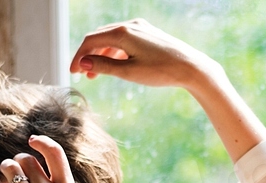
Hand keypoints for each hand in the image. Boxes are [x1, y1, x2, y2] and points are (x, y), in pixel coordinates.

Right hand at [70, 19, 213, 88]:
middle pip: (99, 36)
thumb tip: (84, 64)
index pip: (90, 41)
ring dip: (101, 53)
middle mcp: (130, 25)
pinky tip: (114, 64)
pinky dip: (115, 51)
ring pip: (112, 38)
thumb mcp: (128, 72)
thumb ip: (104, 66)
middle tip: (81, 73)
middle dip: (88, 54)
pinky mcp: (149, 33)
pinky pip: (124, 39)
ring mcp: (140, 27)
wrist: (191, 68)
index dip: (79, 57)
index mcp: (122, 33)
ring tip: (95, 73)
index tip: (73, 72)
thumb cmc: (161, 72)